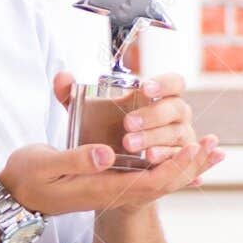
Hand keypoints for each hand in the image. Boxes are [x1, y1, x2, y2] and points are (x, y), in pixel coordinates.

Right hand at [0, 130, 223, 221]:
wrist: (16, 196)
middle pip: (164, 182)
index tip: (196, 147)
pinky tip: (184, 157)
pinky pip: (149, 176)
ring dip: (187, 165)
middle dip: (192, 164)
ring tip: (211, 149)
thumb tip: (108, 154)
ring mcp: (113, 189)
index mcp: (102, 189)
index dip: (177, 166)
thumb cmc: (28, 177)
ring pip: (160, 179)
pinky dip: (170, 166)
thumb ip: (77, 160)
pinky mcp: (110, 182)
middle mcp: (113, 192)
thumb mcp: (47, 165)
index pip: (150, 182)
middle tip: (217, 145)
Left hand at [53, 70, 198, 165]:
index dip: (164, 83)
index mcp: (161, 97)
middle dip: (153, 115)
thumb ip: (72, 94)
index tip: (144, 89)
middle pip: (177, 109)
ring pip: (178, 135)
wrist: (116, 164)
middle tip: (127, 123)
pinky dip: (166, 158)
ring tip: (130, 144)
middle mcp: (176, 116)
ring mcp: (180, 139)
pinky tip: (148, 159)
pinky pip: (179, 159)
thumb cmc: (108, 130)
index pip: (174, 83)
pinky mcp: (178, 161)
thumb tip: (62, 78)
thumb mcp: (86, 113)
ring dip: (156, 139)